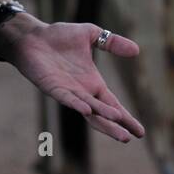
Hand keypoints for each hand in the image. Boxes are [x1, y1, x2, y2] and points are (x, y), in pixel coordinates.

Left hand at [2, 18, 146, 142]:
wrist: (33, 37)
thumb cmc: (59, 36)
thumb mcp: (92, 34)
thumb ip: (113, 42)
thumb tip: (137, 50)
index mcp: (92, 83)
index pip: (113, 104)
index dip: (126, 117)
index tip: (140, 132)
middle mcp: (82, 91)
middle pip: (102, 114)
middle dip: (116, 126)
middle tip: (129, 138)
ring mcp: (68, 92)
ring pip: (88, 111)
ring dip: (103, 121)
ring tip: (118, 131)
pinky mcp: (53, 87)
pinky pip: (67, 98)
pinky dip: (77, 104)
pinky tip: (88, 111)